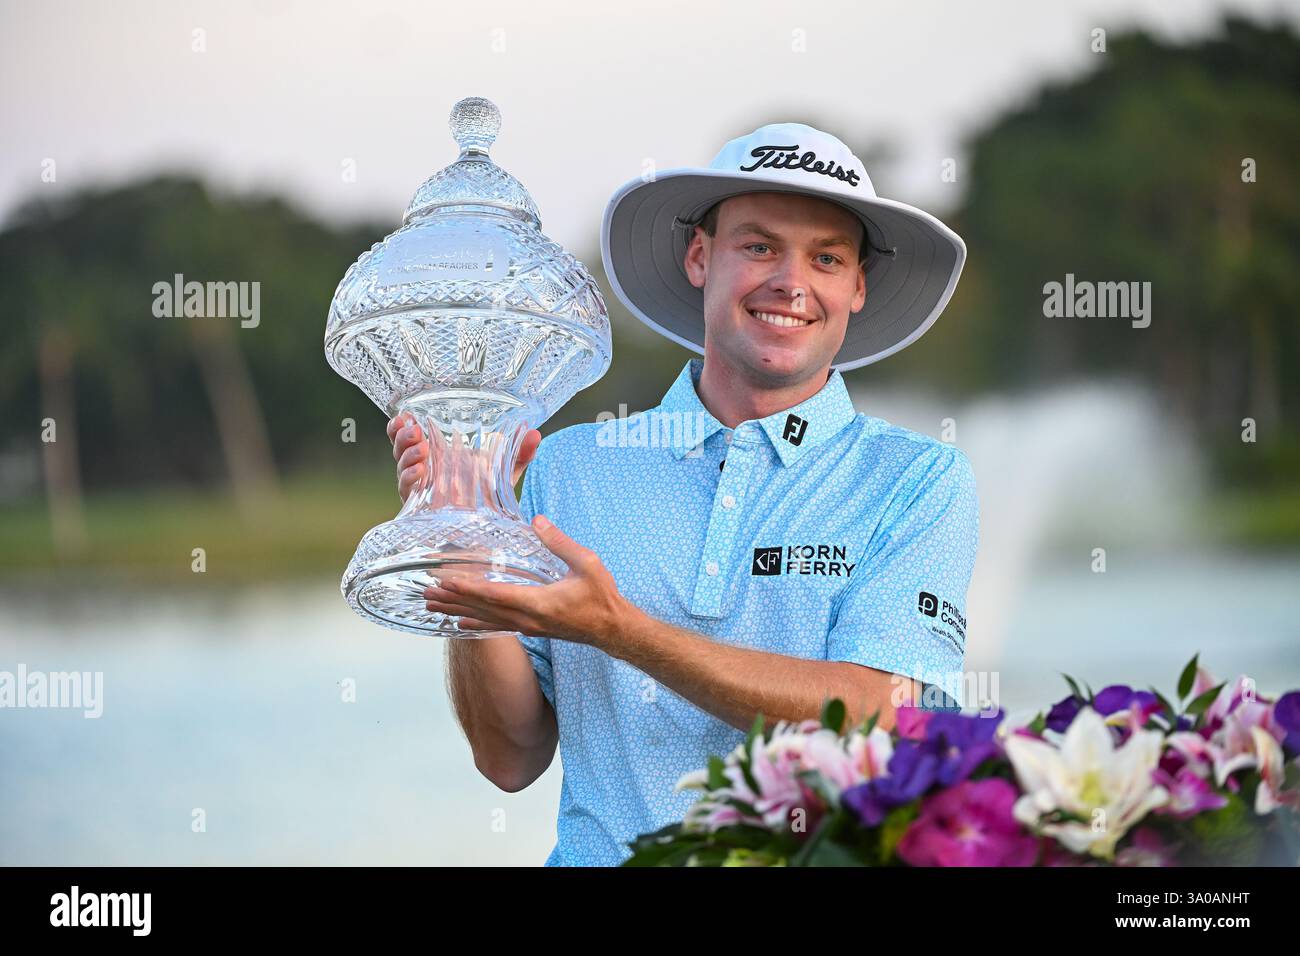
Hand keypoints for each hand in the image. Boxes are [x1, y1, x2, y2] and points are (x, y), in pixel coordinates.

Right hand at [387, 413, 540, 503]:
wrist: (487, 528)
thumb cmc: (488, 492)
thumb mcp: (505, 469)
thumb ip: (519, 452)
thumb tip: (535, 433)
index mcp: (436, 453)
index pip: (409, 435)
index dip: (400, 425)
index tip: (405, 415)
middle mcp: (423, 468)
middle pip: (400, 448)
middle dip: (403, 437)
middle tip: (416, 430)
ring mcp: (420, 487)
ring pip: (402, 467)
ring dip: (408, 455)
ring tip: (421, 448)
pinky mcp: (420, 507)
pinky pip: (408, 491)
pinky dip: (411, 479)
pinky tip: (420, 472)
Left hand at [423, 514, 632, 648]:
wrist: (612, 629)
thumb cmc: (601, 597)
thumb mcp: (587, 563)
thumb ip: (560, 542)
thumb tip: (537, 521)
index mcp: (537, 603)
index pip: (495, 595)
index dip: (468, 587)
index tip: (445, 581)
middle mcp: (526, 619)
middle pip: (482, 609)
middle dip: (453, 599)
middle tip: (426, 592)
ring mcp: (526, 626)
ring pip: (485, 618)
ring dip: (457, 610)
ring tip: (432, 605)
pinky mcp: (529, 628)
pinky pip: (495, 625)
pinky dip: (475, 621)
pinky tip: (459, 621)